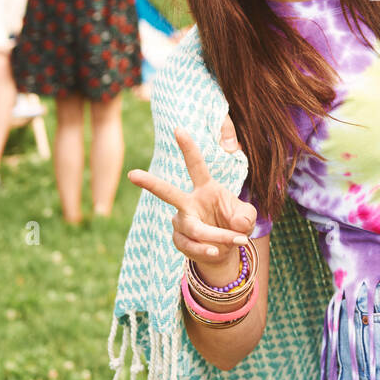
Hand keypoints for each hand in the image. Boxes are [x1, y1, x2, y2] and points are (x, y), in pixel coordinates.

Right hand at [128, 127, 253, 282]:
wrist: (226, 250)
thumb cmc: (235, 225)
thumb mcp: (247, 217)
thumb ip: (246, 216)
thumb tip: (236, 225)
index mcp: (205, 188)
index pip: (195, 165)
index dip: (188, 147)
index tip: (178, 129)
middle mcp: (189, 202)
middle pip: (167, 192)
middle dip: (149, 183)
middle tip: (131, 174)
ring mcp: (181, 221)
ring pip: (193, 228)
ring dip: (216, 236)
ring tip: (236, 241)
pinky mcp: (179, 240)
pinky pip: (190, 245)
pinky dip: (206, 249)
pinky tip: (216, 251)